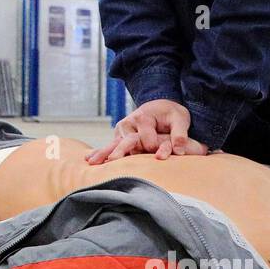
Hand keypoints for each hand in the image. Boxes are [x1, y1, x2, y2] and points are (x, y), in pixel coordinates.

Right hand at [86, 99, 210, 162]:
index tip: (162, 153)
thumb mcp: (180, 119)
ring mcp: (121, 129)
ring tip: (92, 162)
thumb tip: (179, 152)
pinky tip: (89, 159)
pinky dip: (100, 152)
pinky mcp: (119, 136)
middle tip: (113, 163)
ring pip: (114, 145)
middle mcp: (129, 122)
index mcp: (143, 117)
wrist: (160, 106)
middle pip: (125, 143)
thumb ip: (180, 135)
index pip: (147, 141)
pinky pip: (111, 146)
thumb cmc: (171, 113)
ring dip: (103, 154)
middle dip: (120, 154)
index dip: (156, 149)